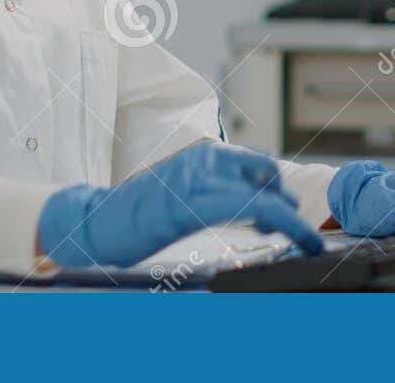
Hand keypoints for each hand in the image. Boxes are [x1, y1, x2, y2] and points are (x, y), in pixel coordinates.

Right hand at [37, 143, 325, 266]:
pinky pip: (250, 207)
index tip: (297, 214)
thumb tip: (257, 203)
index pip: (258, 163)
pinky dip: (283, 223)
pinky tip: (291, 238)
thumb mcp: (184, 194)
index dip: (282, 189)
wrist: (96, 223)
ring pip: (265, 192)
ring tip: (298, 238)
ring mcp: (198, 179)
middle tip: (297, 232)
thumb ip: (217, 191)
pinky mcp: (191, 203)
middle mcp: (204, 160)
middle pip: (267, 176)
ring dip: (290, 218)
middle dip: (288, 206)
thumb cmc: (138, 216)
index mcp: (203, 156)